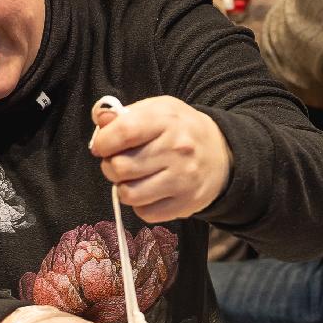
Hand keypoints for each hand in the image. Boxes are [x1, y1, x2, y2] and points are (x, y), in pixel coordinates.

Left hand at [89, 94, 230, 222]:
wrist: (221, 154)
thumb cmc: (180, 130)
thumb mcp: (157, 110)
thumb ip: (125, 115)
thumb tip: (101, 119)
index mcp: (167, 120)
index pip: (124, 132)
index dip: (103, 142)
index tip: (102, 146)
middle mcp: (177, 150)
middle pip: (121, 167)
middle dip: (111, 166)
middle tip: (119, 163)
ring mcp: (183, 179)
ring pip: (129, 194)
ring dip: (123, 187)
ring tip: (132, 178)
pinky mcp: (185, 204)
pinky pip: (145, 213)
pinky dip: (140, 205)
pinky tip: (148, 191)